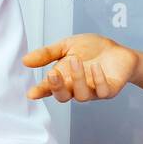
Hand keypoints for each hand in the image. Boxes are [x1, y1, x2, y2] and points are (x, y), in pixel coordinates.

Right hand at [23, 34, 138, 102]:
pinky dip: (98, 79)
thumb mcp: (66, 46)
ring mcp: (92, 91)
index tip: (32, 93)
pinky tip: (96, 66)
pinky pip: (102, 91)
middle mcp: (75, 88)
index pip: (48, 88)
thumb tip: (25, 61)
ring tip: (76, 60)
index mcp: (63, 78)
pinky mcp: (109, 90)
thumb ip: (47, 54)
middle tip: (52, 74)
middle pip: (62, 97)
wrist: (118, 51)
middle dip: (56, 87)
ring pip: (81, 95)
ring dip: (77, 79)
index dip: (40, 92)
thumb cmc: (91, 50)